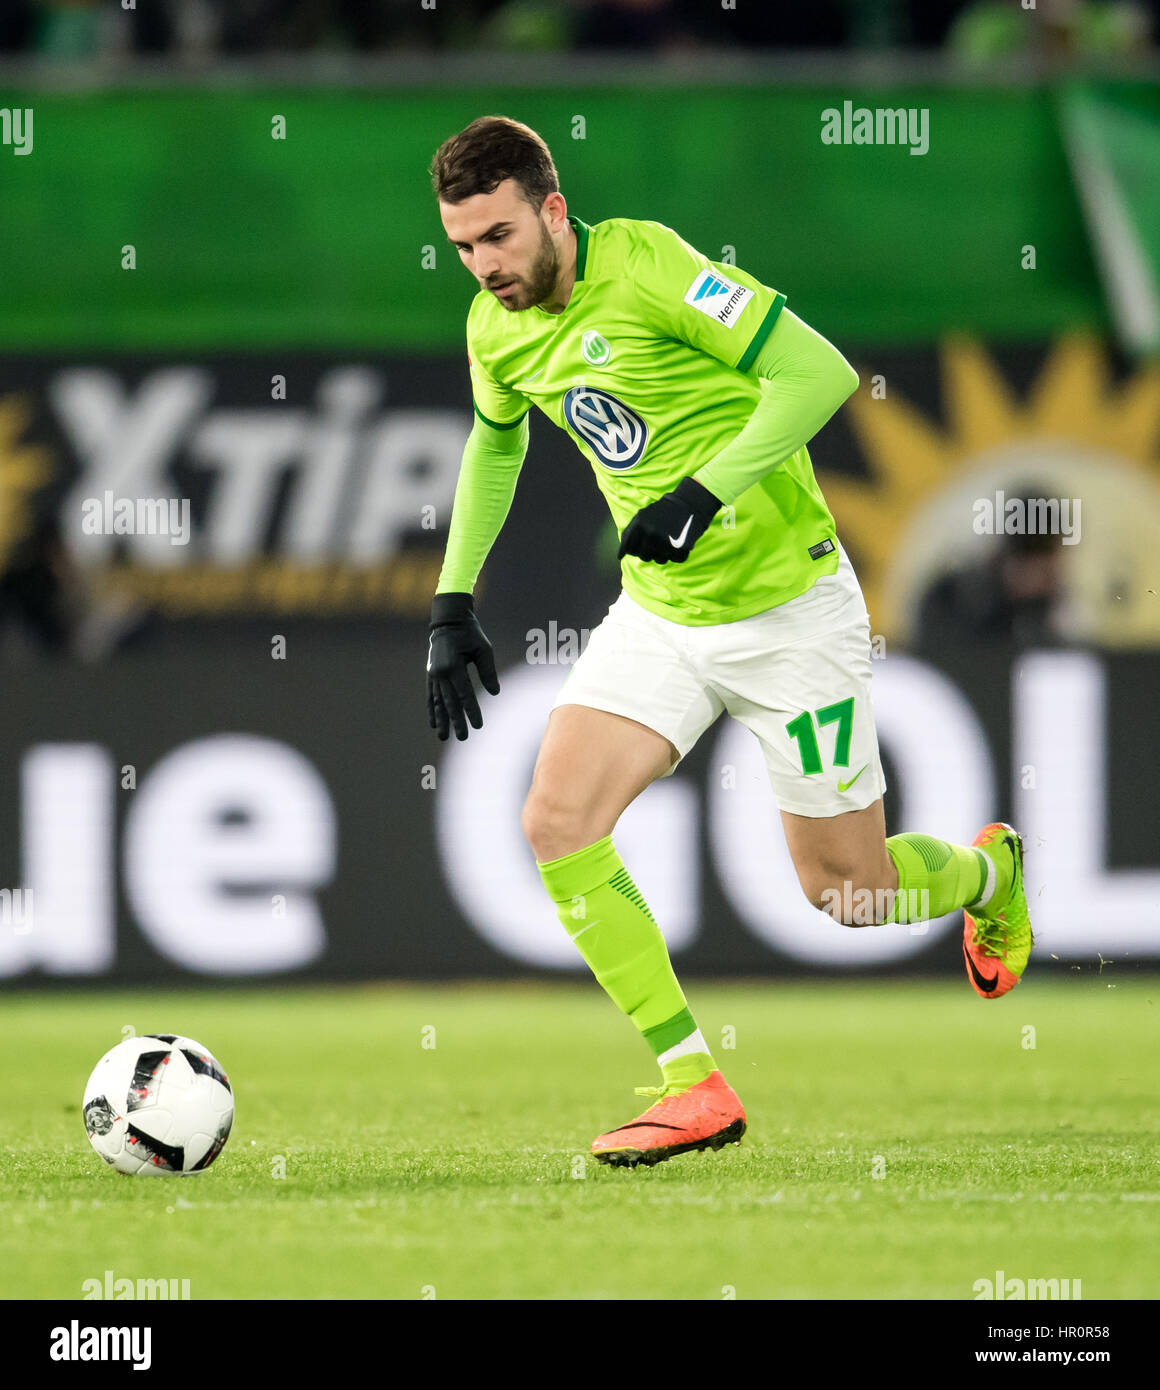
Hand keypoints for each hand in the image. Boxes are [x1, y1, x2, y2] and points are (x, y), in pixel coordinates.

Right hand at [426, 592, 499, 741]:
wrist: (448, 620)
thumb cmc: (470, 633)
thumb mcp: (483, 649)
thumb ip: (488, 671)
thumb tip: (494, 693)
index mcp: (453, 666)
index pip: (465, 694)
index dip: (472, 711)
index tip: (478, 725)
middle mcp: (440, 672)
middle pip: (450, 702)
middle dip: (456, 721)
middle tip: (462, 738)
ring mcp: (433, 674)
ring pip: (438, 702)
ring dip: (442, 720)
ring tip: (444, 737)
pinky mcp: (431, 674)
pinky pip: (431, 695)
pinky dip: (432, 709)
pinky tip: (434, 722)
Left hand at [616, 476, 720, 563]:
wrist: (689, 502)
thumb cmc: (662, 511)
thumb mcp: (642, 516)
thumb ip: (630, 533)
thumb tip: (620, 554)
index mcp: (640, 526)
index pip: (629, 549)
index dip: (631, 551)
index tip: (634, 550)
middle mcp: (651, 534)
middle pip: (644, 557)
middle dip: (649, 553)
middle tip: (656, 543)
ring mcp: (666, 541)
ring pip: (660, 560)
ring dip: (663, 554)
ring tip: (668, 541)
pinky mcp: (681, 547)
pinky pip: (675, 560)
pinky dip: (677, 554)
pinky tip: (679, 543)